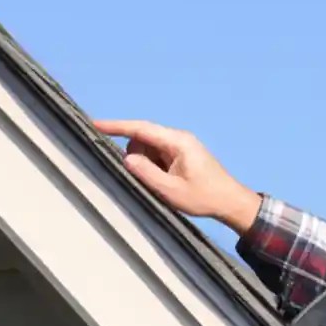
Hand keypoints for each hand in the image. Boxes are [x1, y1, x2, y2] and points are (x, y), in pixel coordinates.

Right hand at [93, 119, 261, 233]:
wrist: (231, 202)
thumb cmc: (205, 197)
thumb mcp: (171, 190)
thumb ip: (146, 173)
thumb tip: (127, 158)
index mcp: (178, 142)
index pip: (141, 128)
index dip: (117, 126)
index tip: (95, 124)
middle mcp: (179, 139)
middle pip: (143, 139)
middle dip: (137, 157)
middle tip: (150, 181)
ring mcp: (181, 146)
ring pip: (149, 149)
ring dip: (147, 165)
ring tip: (164, 185)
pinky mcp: (181, 155)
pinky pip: (158, 156)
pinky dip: (155, 168)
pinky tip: (166, 183)